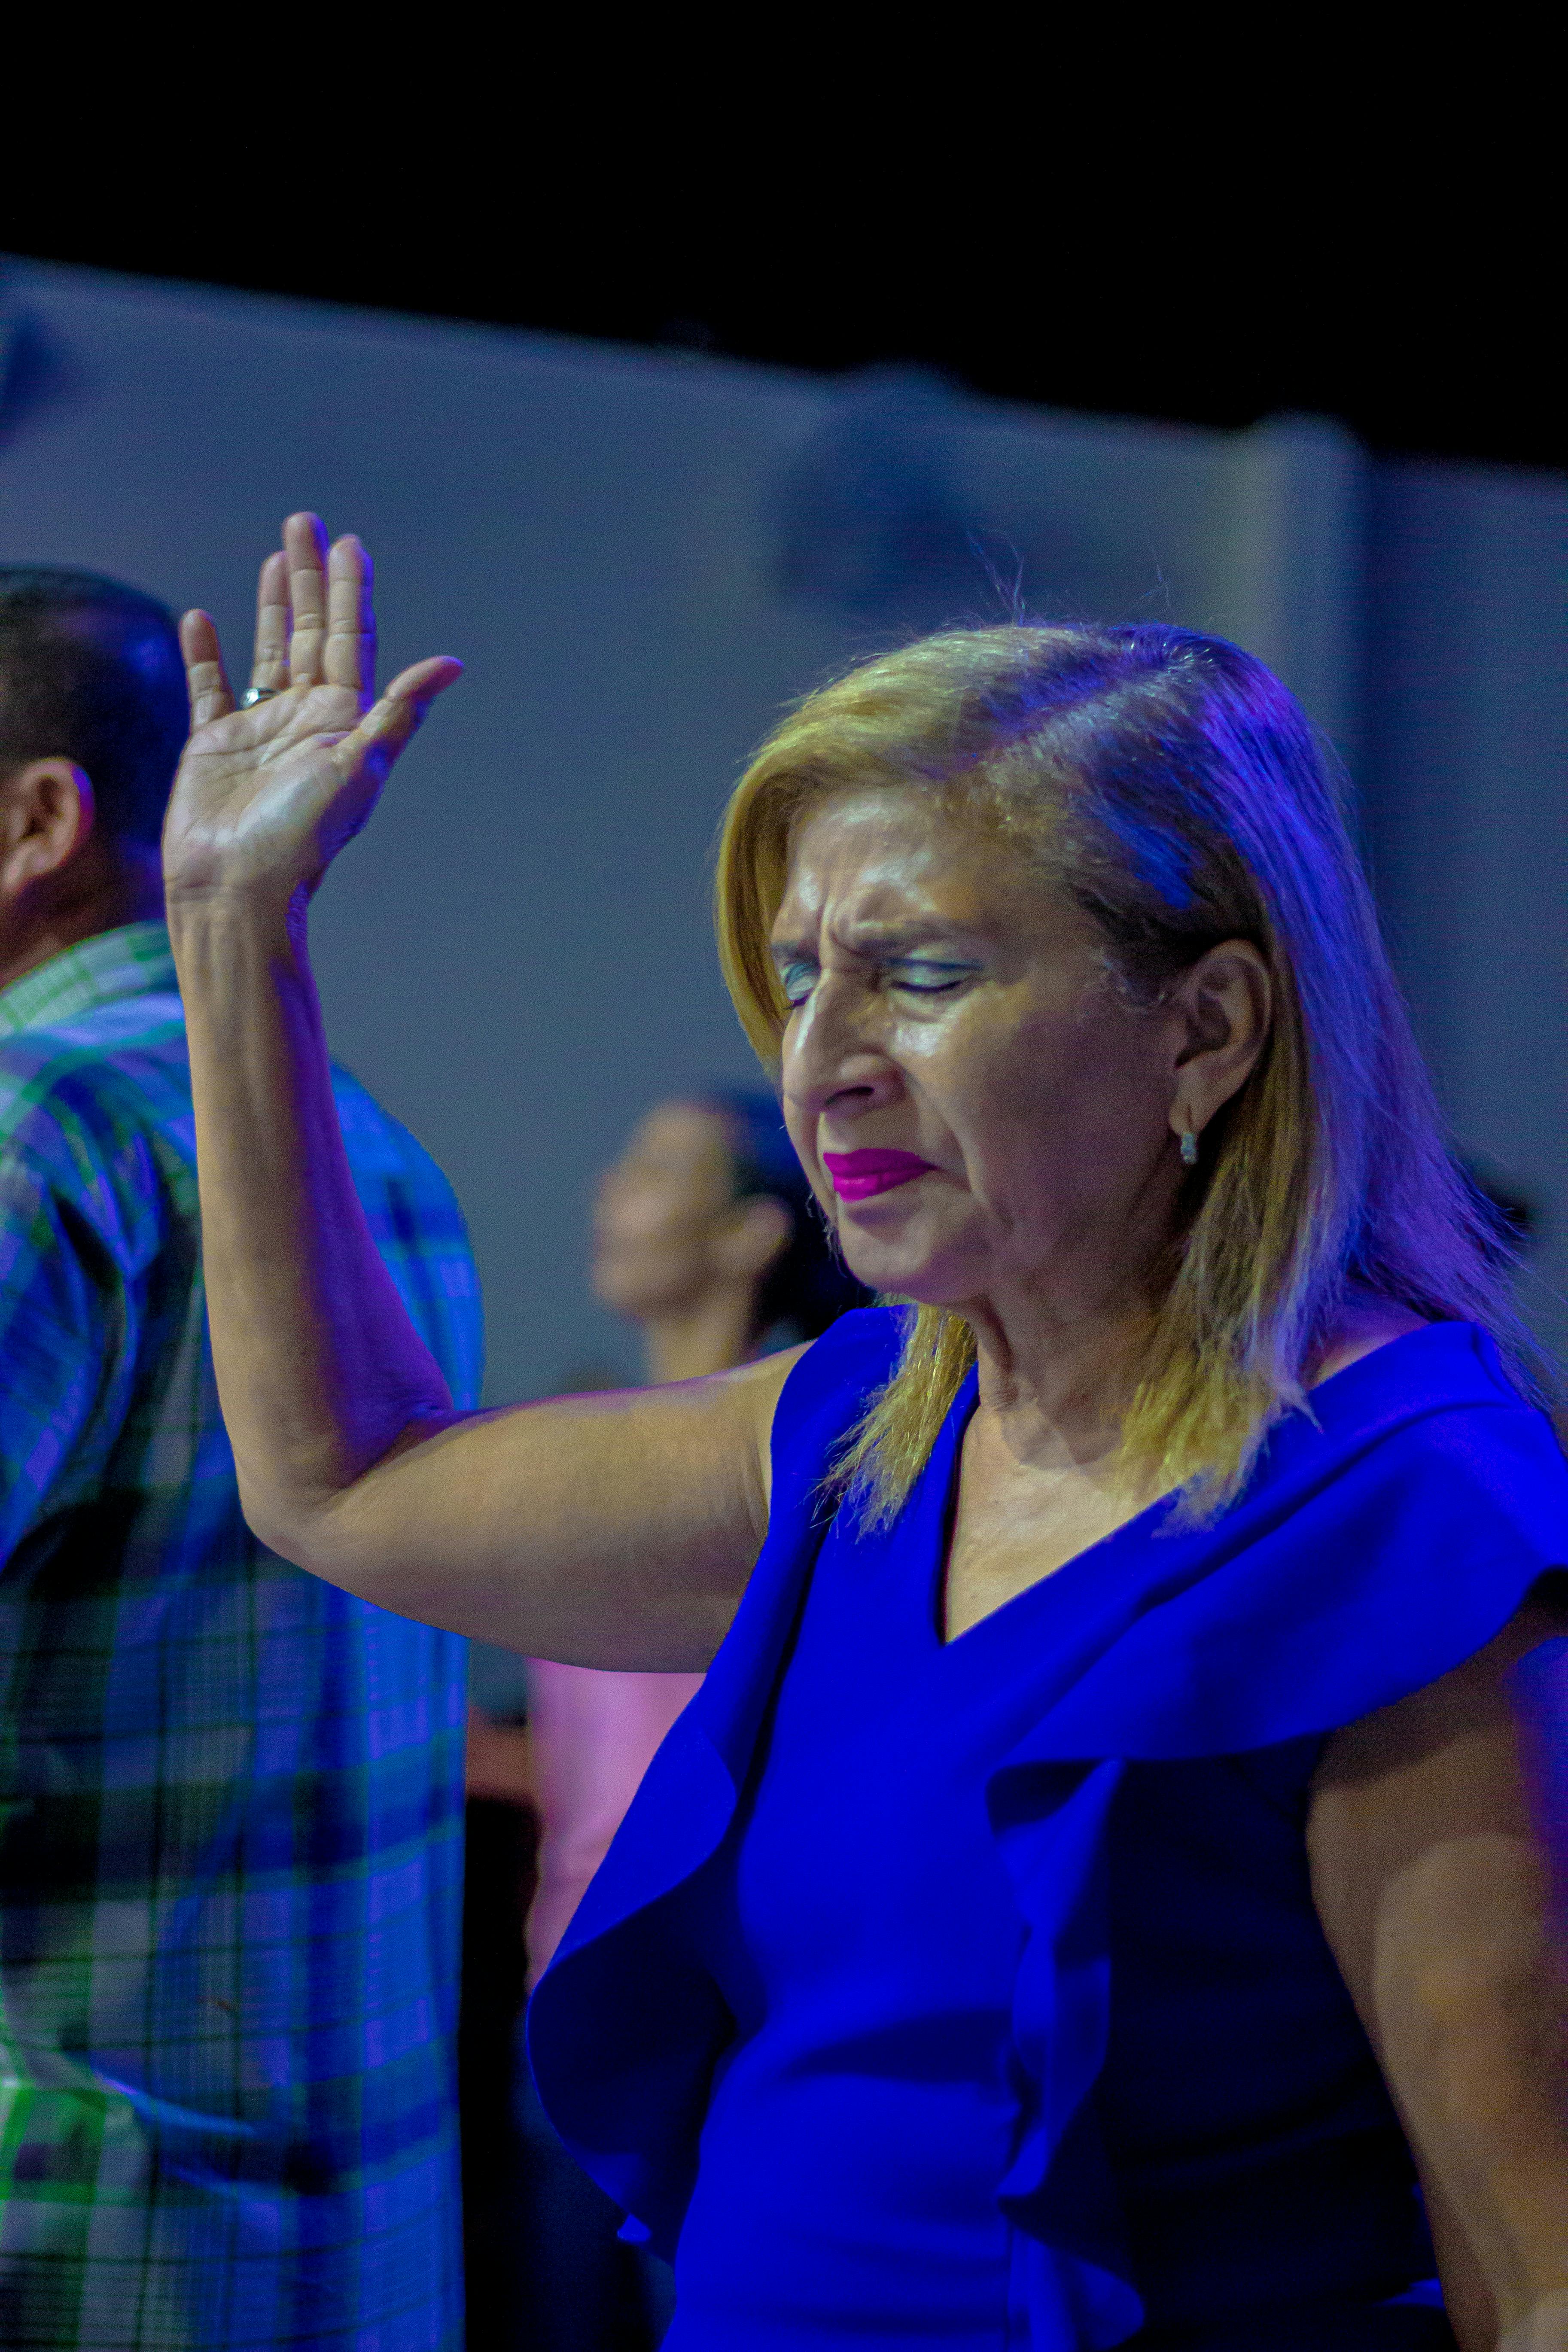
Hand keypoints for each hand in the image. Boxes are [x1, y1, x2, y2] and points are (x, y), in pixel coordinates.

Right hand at [164, 513, 461, 907]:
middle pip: (312, 633)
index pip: (352, 641)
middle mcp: (307, 720)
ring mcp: (260, 729)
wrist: (239, 885)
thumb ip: (400, 713)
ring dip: (274, 605)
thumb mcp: (360, 768)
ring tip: (277, 558)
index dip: (351, 591)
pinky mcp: (214, 744)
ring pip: (270, 650)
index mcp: (345, 722)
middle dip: (311, 579)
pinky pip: (210, 687)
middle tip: (305, 522)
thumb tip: (452, 664)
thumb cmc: (303, 835)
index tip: (348, 543)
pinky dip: (204, 654)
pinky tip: (200, 618)